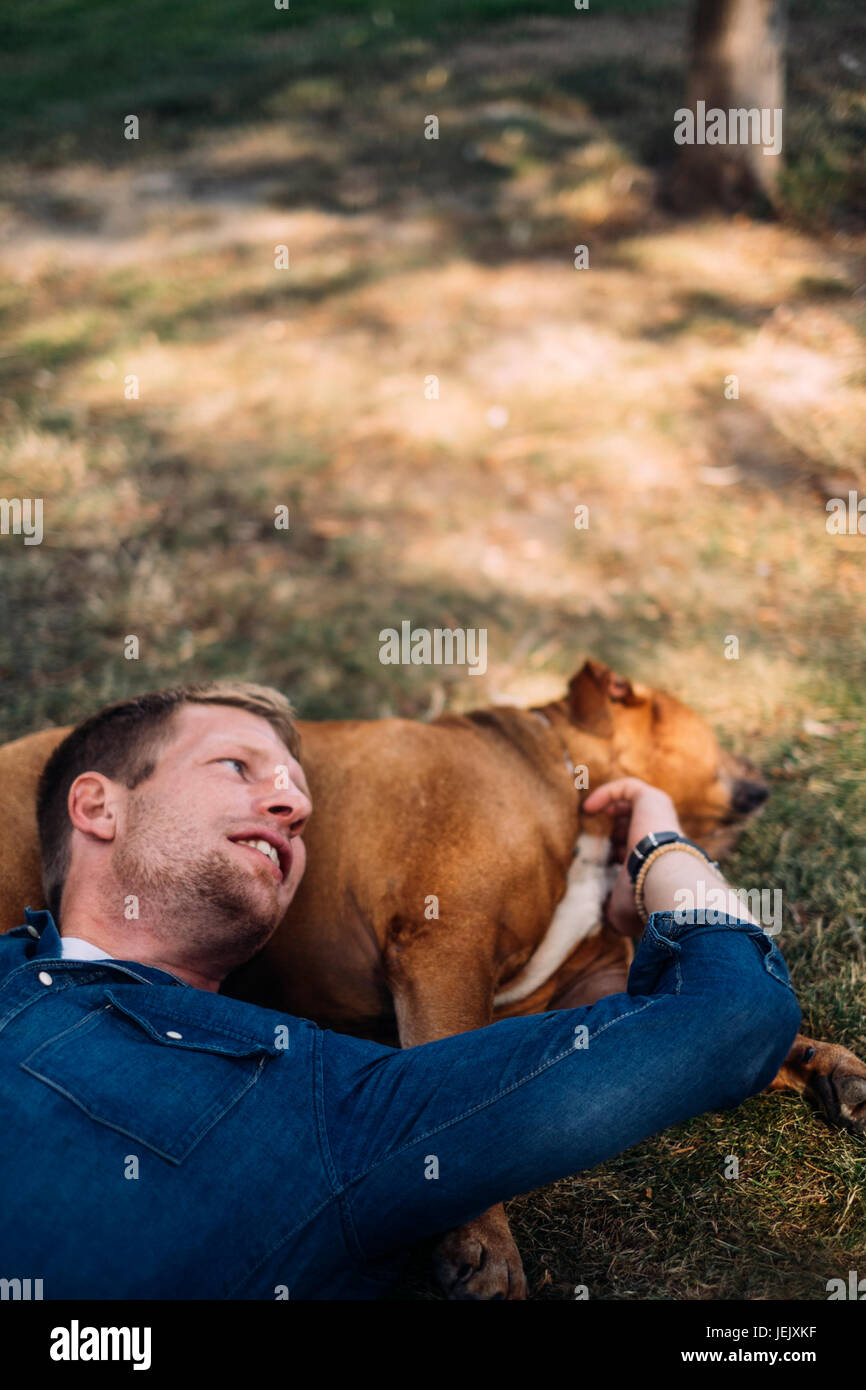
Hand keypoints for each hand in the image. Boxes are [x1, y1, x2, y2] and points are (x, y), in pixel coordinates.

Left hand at [583, 777, 681, 936]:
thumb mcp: (622, 910)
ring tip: (586, 820)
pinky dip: (606, 794)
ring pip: (632, 805)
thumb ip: (611, 908)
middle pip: (632, 826)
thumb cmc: (643, 898)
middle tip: (588, 841)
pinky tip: (588, 809)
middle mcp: (661, 838)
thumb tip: (600, 913)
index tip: (593, 861)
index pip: (635, 852)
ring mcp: (660, 817)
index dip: (612, 853)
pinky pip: (627, 788)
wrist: (663, 879)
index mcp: (657, 863)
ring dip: (608, 811)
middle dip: (609, 832)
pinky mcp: (653, 799)